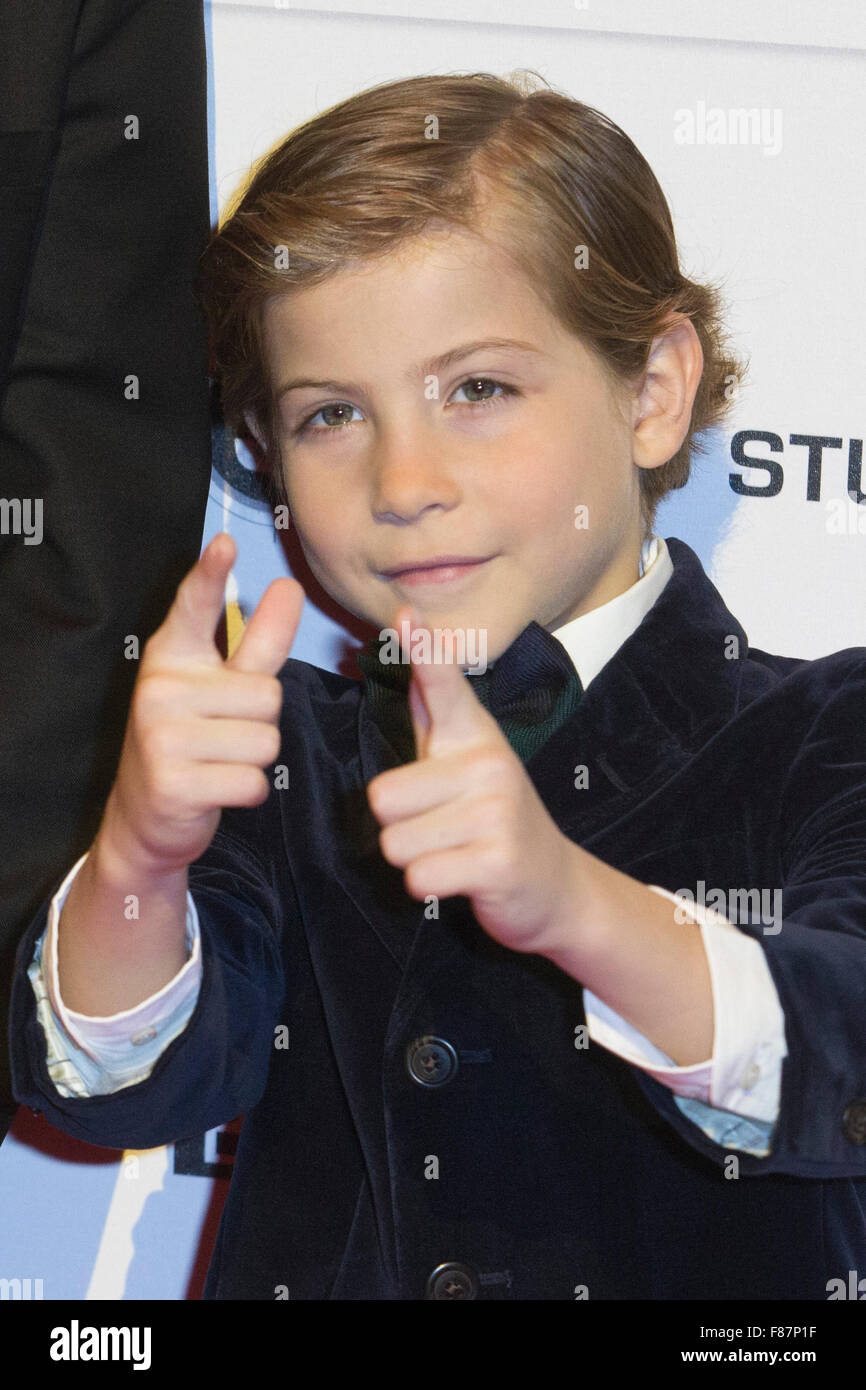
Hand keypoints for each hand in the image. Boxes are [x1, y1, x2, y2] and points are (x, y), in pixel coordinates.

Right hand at [100, 532, 303, 873]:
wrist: (145, 816)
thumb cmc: (191, 740)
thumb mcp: (221, 685)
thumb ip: (259, 641)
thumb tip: (290, 586)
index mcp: (172, 656)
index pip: (194, 608)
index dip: (210, 575)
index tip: (225, 544)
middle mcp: (160, 688)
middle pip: (268, 695)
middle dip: (260, 722)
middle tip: (221, 736)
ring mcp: (161, 735)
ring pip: (266, 740)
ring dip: (254, 761)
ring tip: (216, 762)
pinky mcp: (172, 783)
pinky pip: (253, 781)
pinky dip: (246, 792)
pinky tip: (214, 790)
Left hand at [365, 605, 579, 956]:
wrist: (551, 882)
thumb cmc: (487, 813)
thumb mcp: (460, 755)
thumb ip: (430, 701)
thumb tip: (407, 629)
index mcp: (472, 736)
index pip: (442, 684)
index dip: (424, 652)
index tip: (407, 615)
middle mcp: (488, 763)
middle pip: (382, 798)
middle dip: (398, 826)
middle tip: (439, 827)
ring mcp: (497, 811)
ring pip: (396, 843)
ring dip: (414, 859)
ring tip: (452, 850)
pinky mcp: (499, 860)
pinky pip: (419, 878)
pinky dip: (429, 887)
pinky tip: (462, 876)